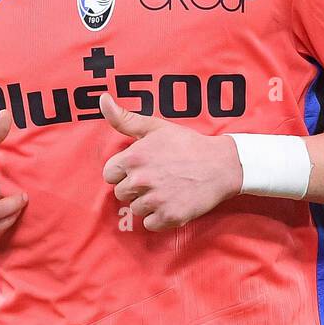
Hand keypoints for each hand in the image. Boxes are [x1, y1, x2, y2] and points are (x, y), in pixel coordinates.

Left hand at [99, 93, 242, 230]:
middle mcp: (141, 180)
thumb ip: (124, 118)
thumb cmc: (186, 144)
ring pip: (135, 209)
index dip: (123, 172)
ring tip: (166, 189)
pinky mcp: (169, 217)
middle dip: (135, 188)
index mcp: (134, 158)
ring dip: (147, 203)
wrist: (221, 165)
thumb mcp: (155, 126)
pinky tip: (171, 202)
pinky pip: (150, 224)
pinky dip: (159, 217)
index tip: (140, 168)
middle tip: (157, 178)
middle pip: (121, 194)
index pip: (109, 174)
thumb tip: (102, 99)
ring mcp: (155, 200)